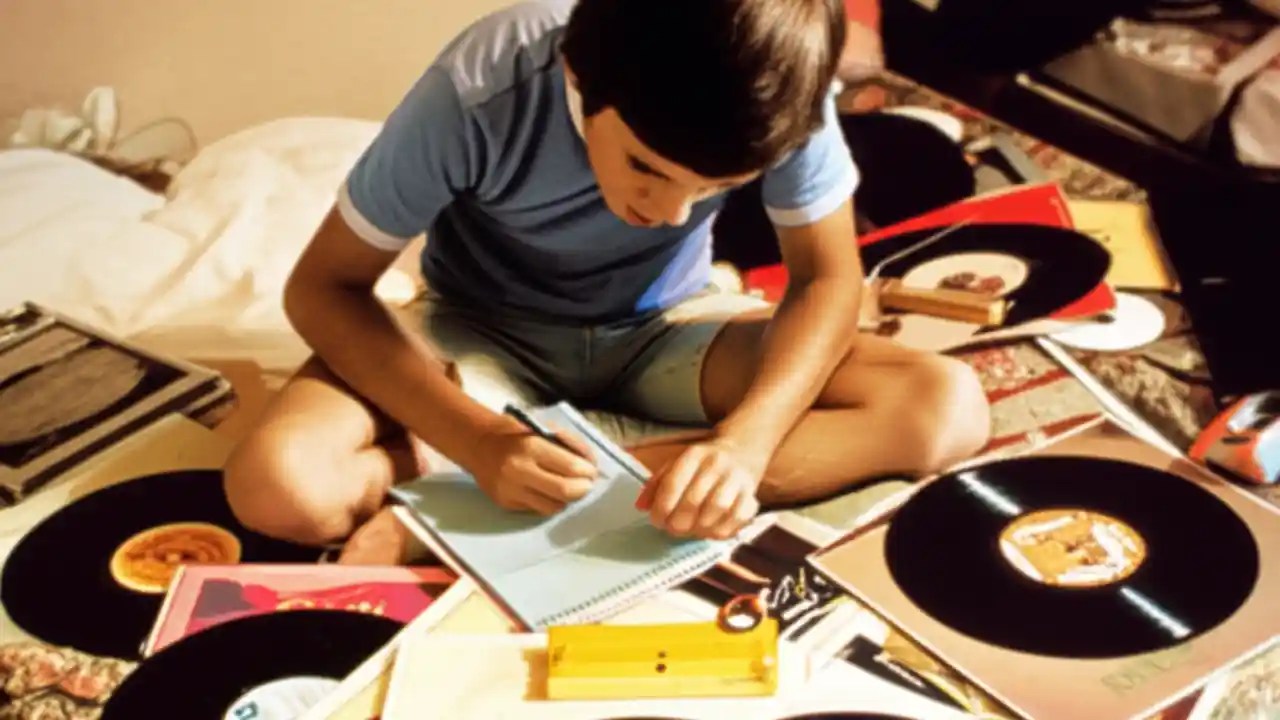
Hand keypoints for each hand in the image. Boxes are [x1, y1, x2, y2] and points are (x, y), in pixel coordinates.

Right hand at [471, 419, 597, 515]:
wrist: (477, 443)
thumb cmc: (515, 432)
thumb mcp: (542, 428)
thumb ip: (569, 443)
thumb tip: (591, 463)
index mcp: (531, 446)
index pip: (570, 467)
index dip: (588, 471)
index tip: (592, 471)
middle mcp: (520, 470)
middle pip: (564, 491)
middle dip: (582, 489)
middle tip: (587, 484)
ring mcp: (511, 490)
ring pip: (553, 506)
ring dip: (567, 499)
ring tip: (569, 488)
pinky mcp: (506, 504)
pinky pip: (538, 509)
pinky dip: (549, 502)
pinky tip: (548, 491)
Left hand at [638, 437, 766, 539]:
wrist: (741, 452)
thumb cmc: (701, 465)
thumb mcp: (675, 465)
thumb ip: (655, 485)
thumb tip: (641, 507)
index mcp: (694, 454)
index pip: (673, 483)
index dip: (661, 508)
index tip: (656, 520)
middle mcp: (717, 464)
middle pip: (693, 501)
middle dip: (678, 523)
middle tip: (673, 529)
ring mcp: (737, 480)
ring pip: (716, 510)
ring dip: (699, 528)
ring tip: (691, 530)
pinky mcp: (751, 496)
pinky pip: (737, 519)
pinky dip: (720, 531)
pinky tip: (710, 531)